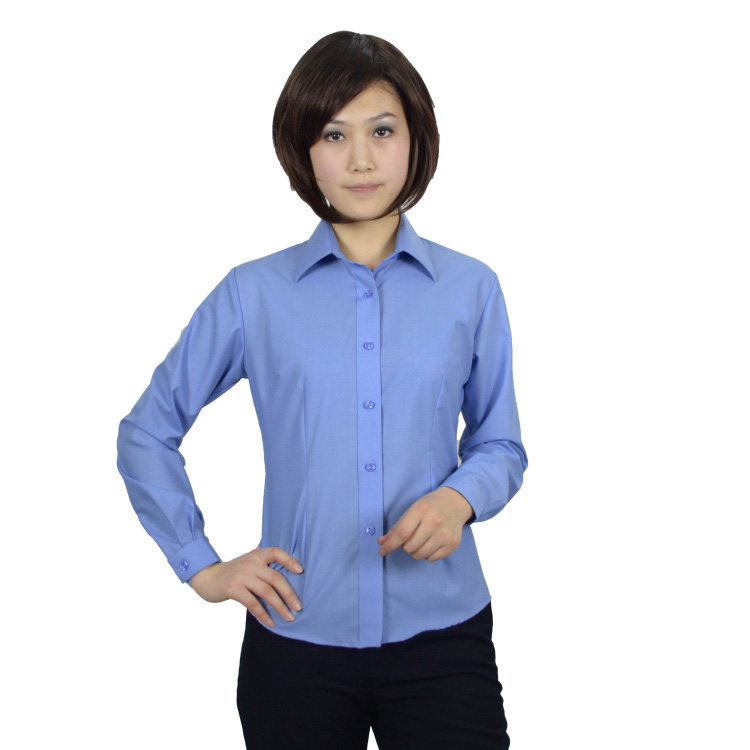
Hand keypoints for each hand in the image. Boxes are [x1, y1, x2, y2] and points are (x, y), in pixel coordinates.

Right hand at [188, 547, 303, 627]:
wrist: (208, 577)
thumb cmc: (234, 572)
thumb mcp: (249, 562)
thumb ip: (264, 565)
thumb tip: (289, 577)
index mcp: (257, 554)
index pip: (277, 552)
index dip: (290, 560)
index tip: (301, 571)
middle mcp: (251, 563)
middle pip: (275, 578)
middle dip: (289, 594)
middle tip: (299, 607)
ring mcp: (242, 575)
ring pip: (267, 592)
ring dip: (280, 607)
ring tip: (289, 617)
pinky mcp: (234, 588)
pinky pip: (253, 603)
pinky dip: (264, 614)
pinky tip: (271, 622)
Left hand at [377, 487, 473, 562]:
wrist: (455, 503)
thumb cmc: (430, 506)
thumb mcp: (412, 510)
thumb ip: (396, 527)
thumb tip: (382, 542)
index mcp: (421, 510)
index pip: (402, 533)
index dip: (390, 545)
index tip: (382, 551)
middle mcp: (434, 522)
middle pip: (409, 547)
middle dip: (405, 545)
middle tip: (410, 537)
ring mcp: (444, 534)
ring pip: (419, 555)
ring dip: (415, 551)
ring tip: (420, 540)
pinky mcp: (452, 543)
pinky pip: (431, 559)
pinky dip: (427, 554)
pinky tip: (431, 542)